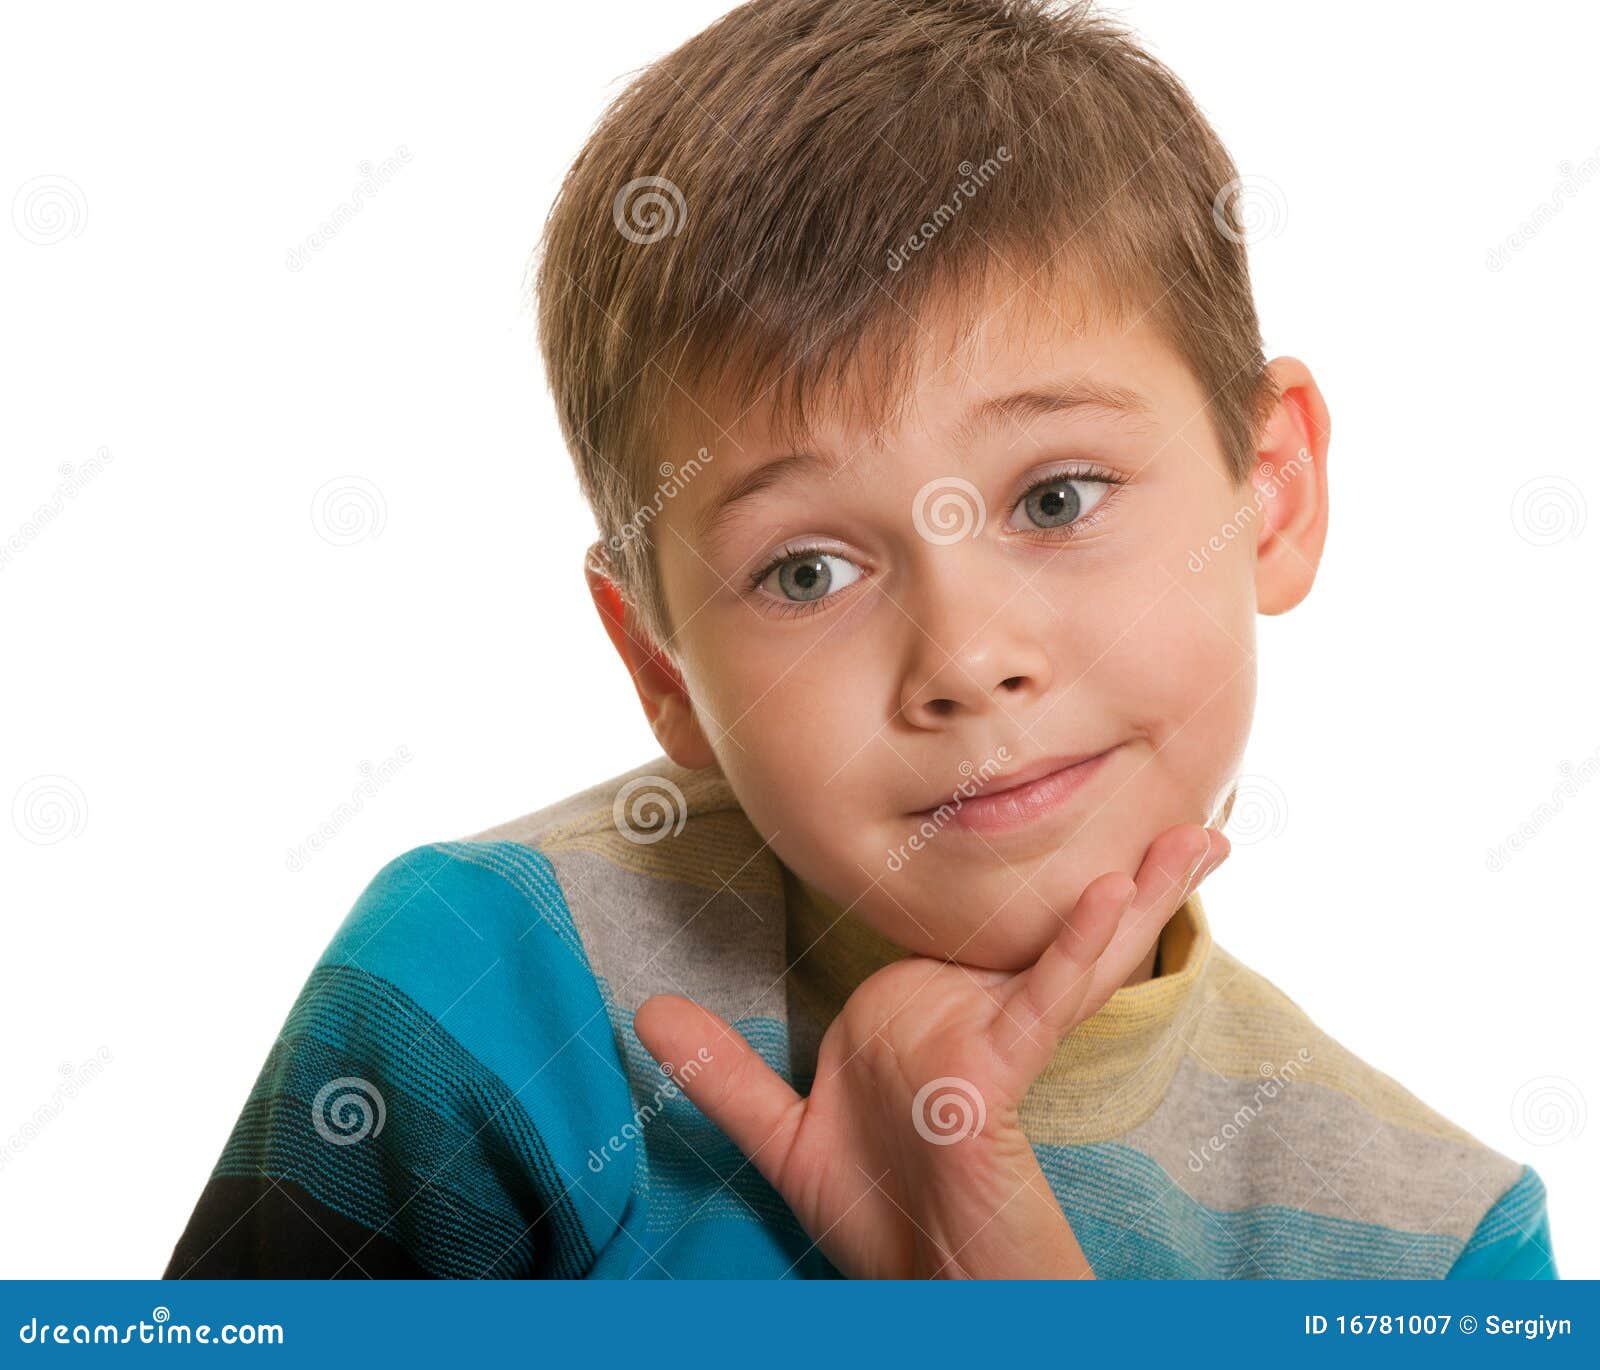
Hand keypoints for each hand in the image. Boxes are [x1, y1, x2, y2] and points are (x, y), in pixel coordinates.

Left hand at [632, 822, 1229, 1277]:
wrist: (916, 1289)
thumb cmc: (874, 1215)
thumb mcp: (783, 1134)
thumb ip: (724, 1071)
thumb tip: (646, 1012)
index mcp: (941, 1016)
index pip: (998, 936)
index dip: (1051, 887)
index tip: (1090, 831)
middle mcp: (978, 1017)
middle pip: (1053, 929)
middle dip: (1124, 878)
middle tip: (1181, 825)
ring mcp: (993, 1041)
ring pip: (1069, 953)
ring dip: (1133, 892)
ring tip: (1192, 839)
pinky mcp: (998, 1074)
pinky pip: (1038, 1002)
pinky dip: (1071, 949)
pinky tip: (1109, 898)